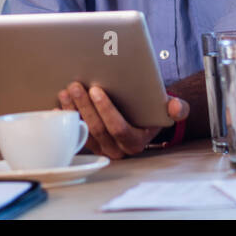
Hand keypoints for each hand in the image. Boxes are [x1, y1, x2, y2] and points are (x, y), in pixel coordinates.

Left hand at [57, 82, 188, 159]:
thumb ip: (176, 109)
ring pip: (83, 130)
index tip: (97, 90)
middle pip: (97, 129)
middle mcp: (117, 149)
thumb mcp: (169, 109)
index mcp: (135, 141)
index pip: (119, 128)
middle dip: (85, 106)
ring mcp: (101, 148)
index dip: (106, 110)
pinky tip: (59, 106)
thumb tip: (176, 108)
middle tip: (76, 86)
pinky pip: (75, 133)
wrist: (145, 118)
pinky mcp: (89, 143)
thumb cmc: (153, 111)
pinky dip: (66, 119)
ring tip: (66, 91)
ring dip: (73, 111)